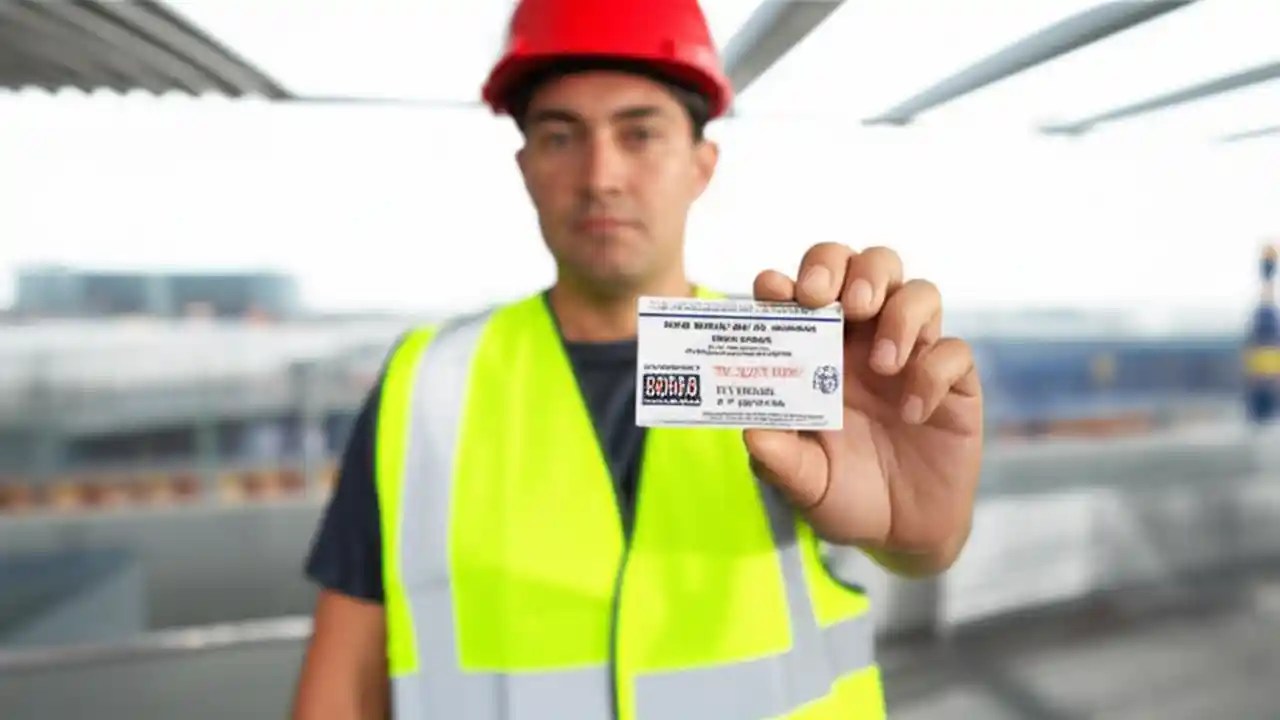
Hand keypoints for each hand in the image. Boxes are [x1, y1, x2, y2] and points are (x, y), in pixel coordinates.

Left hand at [745, 243, 982, 573]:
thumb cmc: (844, 494)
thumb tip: (752, 434)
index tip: (774, 290)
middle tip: (837, 301)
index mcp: (816, 351)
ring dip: (900, 314)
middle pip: (862, 265)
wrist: (902, 532)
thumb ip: (780, 461)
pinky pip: (953, 350)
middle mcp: (864, 341)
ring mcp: (912, 354)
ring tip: (882, 364)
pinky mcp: (954, 380)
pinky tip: (912, 412)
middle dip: (847, 268)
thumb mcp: (804, 484)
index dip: (787, 282)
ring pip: (917, 291)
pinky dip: (933, 372)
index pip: (801, 292)